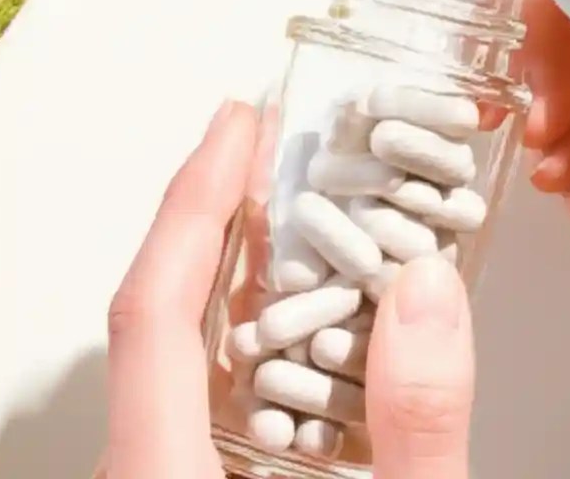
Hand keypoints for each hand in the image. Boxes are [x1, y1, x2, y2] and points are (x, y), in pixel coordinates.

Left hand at [97, 101, 473, 478]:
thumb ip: (416, 424)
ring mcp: (160, 476)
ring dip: (234, 274)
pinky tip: (298, 317)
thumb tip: (426, 294)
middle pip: (159, 316)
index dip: (192, 202)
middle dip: (214, 217)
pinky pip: (195, 393)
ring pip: (178, 355)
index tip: (235, 127)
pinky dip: (244, 333)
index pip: (153, 310)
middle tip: (269, 147)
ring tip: (292, 212)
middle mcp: (143, 469)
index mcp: (163, 473)